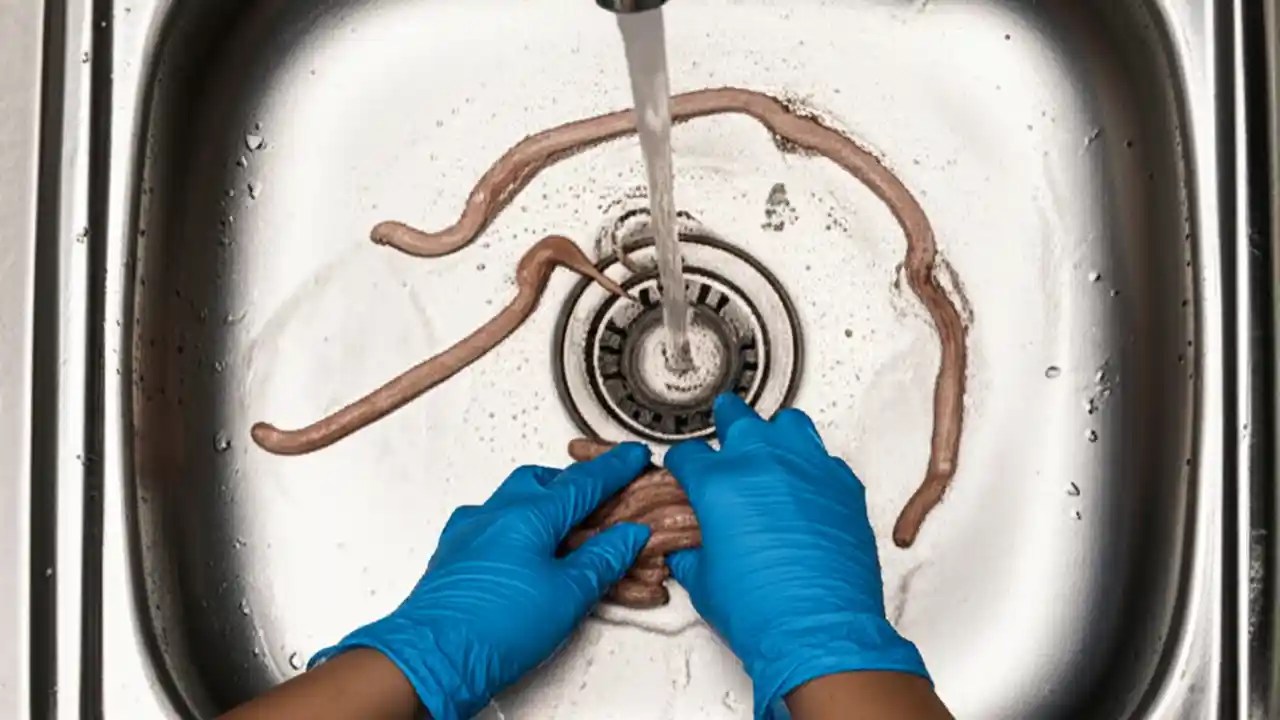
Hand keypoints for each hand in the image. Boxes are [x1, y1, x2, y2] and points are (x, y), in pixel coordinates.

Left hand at [310, 444, 653, 719]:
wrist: (431, 659)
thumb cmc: (493, 627)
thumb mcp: (568, 595)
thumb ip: (602, 559)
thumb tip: (627, 536)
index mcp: (528, 514)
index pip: (583, 482)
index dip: (614, 469)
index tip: (632, 456)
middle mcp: (494, 513)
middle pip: (543, 481)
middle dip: (574, 482)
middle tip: (601, 493)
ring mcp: (469, 532)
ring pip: (513, 500)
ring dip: (543, 505)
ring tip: (566, 528)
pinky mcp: (453, 555)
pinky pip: (492, 524)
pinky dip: (517, 528)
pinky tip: (524, 551)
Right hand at [664, 394, 928, 718]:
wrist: (820, 631)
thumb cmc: (764, 611)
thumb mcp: (704, 584)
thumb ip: (692, 555)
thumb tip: (688, 552)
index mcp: (719, 483)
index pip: (688, 454)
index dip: (681, 462)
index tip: (684, 469)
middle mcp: (763, 463)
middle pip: (736, 417)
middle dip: (725, 421)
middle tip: (723, 429)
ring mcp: (808, 468)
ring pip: (788, 424)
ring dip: (773, 434)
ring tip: (768, 449)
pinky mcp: (843, 485)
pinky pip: (824, 460)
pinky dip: (811, 467)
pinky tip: (806, 487)